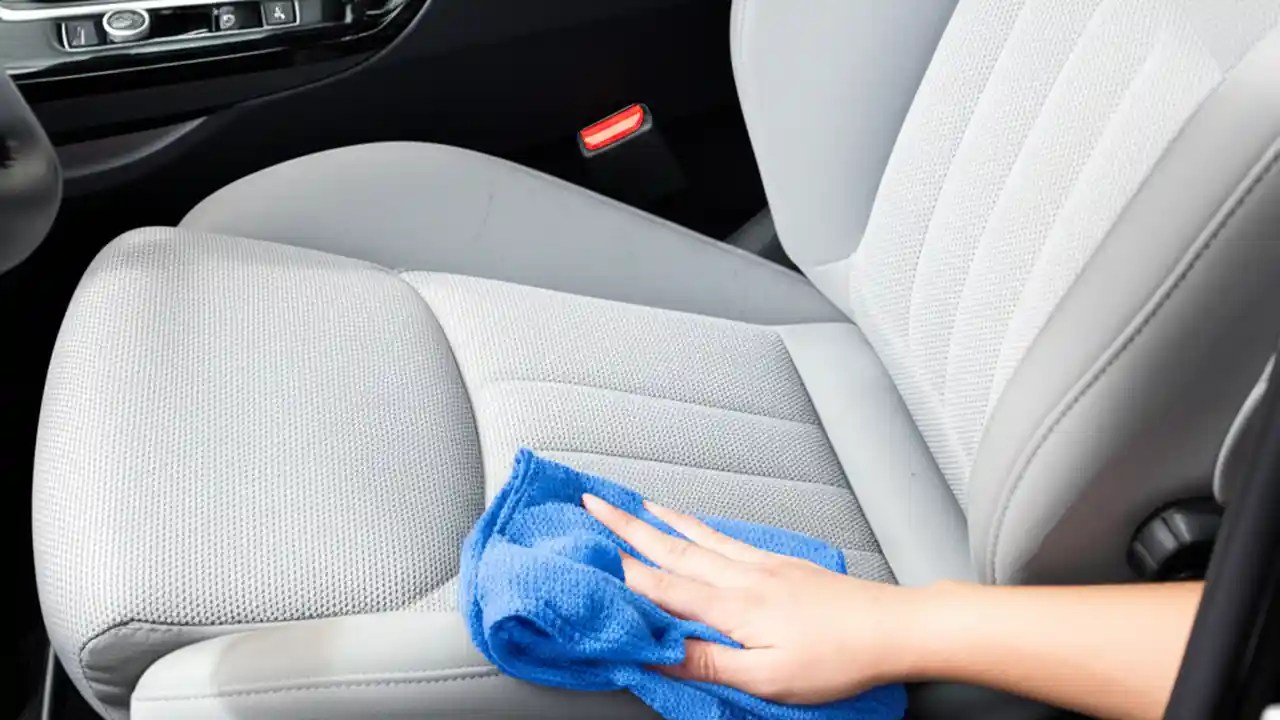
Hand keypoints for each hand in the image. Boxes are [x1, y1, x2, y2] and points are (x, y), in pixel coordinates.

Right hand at [581, 494, 917, 704]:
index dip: (621, 570)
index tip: (586, 552)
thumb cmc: (836, 659)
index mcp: (733, 607)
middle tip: (594, 505)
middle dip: (627, 527)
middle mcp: (742, 576)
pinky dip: (701, 525)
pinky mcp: (781, 564)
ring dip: (660, 519)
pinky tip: (696, 523)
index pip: (663, 586)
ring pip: (699, 536)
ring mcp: (762, 565)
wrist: (892, 628)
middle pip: (672, 548)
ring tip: (633, 504)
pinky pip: (728, 538)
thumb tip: (658, 652)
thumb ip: (708, 662)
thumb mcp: (767, 678)